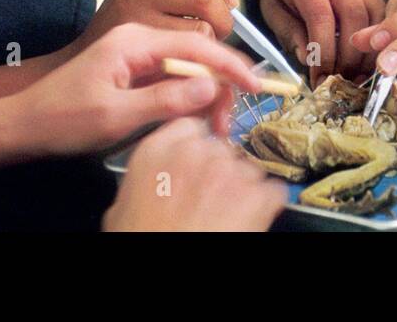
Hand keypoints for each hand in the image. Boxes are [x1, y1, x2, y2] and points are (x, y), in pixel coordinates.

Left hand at [20, 22, 260, 155]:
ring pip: (187, 68)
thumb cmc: (63, 119)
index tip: (254, 88)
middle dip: (218, 87)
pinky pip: (172, 78)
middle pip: (196, 55)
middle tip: (225, 126)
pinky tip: (192, 120)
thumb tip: (212, 87)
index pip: (197, 44)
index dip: (229, 65)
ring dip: (205, 96)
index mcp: (135, 39)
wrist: (22, 124)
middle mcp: (139, 39)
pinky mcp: (133, 71)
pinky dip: (187, 99)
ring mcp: (136, 54)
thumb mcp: (116, 115)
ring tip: (212, 129)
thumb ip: (166, 100)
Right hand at [69, 0, 235, 53]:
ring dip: (214, 37)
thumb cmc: (125, 27)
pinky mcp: (144, 56)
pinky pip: (188, 53)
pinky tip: (194, 56)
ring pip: (200, 26)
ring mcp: (138, 24)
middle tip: (221, 26)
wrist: (84, 62)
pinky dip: (202, 54)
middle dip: (223, 13)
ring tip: (207, 43)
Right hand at [103, 118, 285, 230]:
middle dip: (219, 170)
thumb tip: (153, 177)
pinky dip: (266, 204)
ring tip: (226, 215)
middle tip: (208, 199)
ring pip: (248, 168)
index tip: (196, 162)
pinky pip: (272, 191)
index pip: (191, 126)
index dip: (197, 146)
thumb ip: (144, 175)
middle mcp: (197, 152)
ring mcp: (230, 171)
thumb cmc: (142, 239)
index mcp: (159, 150)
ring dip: (242, 187)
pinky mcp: (258, 195)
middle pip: (221, 148)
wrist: (163, 270)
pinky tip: (249, 219)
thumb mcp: (124, 204)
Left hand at [259, 0, 384, 83]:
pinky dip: (379, 43)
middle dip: (349, 57)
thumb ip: (289, 33)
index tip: (320, 80)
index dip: (323, 53)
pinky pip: (382, 18)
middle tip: (341, 84)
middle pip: (354, 19)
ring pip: (374, 19)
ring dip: (368, 53)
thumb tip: (308, 60)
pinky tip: (368, 63)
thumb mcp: (272, 10)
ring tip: (356, 79)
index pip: (321, 19)